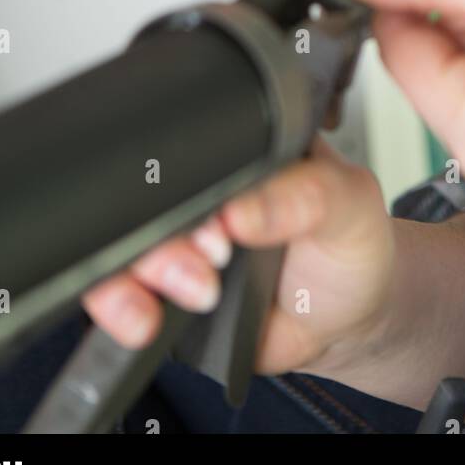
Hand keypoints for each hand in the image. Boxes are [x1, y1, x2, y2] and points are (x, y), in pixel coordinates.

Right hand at [83, 0, 401, 363]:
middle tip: (212, 258)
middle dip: (160, 238)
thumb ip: (307, 196)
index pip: (179, 144)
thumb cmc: (348, 245)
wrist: (347, 319)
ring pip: (114, 250)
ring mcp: (172, 243)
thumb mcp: (349, 204)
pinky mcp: (162, 294)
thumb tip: (240, 209)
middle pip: (136, 200)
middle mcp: (193, 193)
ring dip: (135, 277)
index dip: (182, 178)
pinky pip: (117, 298)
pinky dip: (122, 310)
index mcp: (233, 151)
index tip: (217, 216)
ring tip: (197, 293)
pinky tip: (148, 320)